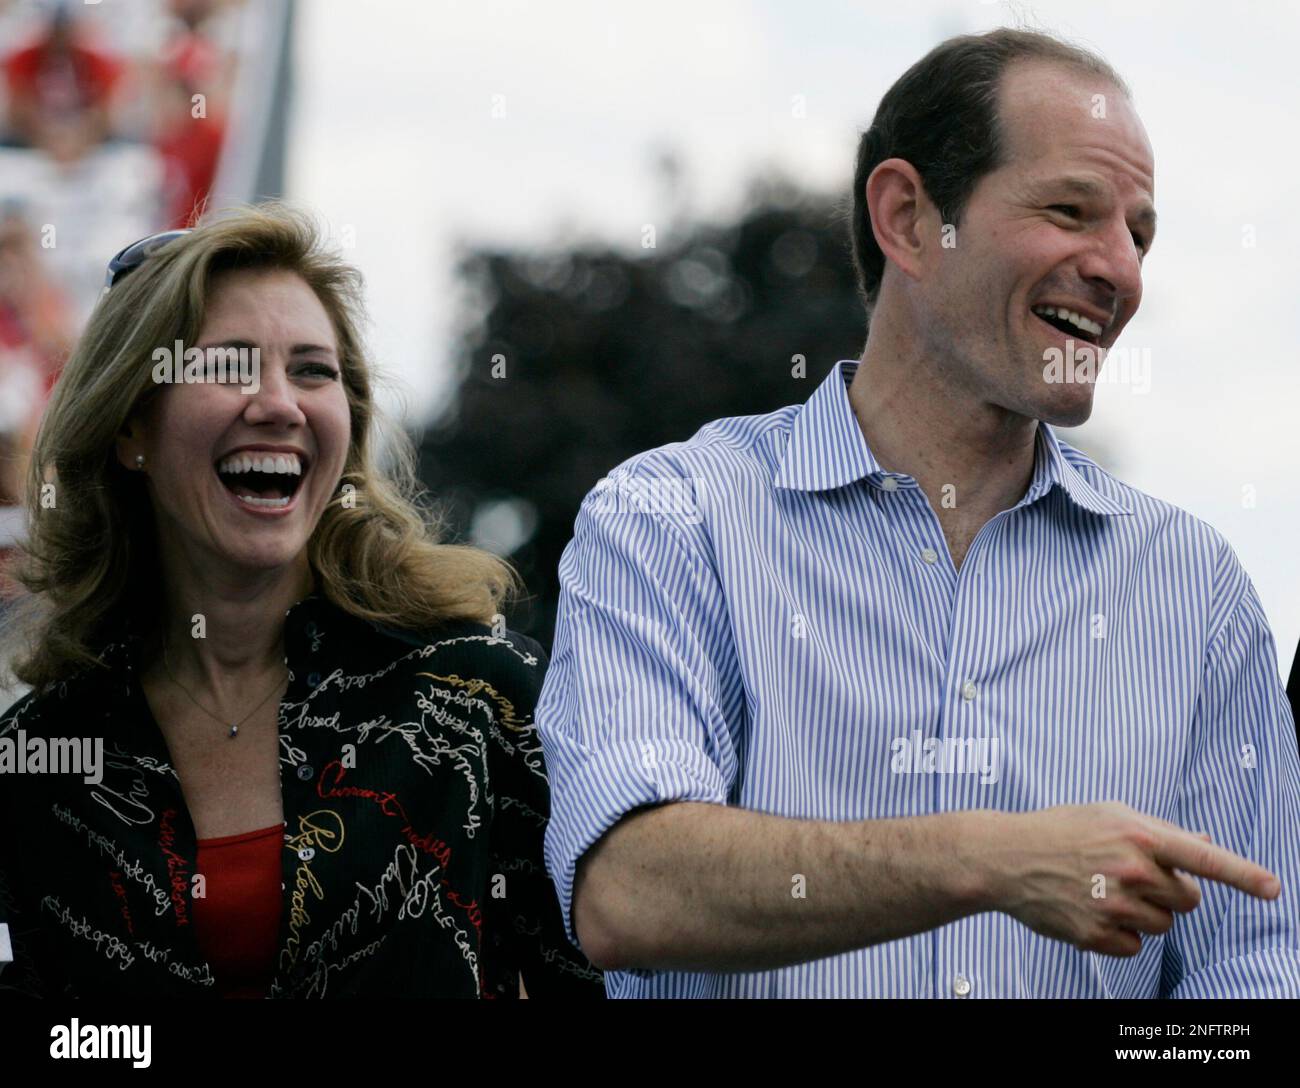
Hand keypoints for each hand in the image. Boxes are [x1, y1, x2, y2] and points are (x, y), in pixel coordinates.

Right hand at [989, 802, 1279, 956]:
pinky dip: (1121, 935)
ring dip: (1146, 915)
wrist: (1005, 858)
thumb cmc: (1059, 830)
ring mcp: (1113, 905)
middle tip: (1134, 878)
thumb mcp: (1109, 814)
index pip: (1203, 857)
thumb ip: (1159, 830)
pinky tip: (1093, 911)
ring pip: (1164, 926)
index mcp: (1138, 835)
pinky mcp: (1096, 934)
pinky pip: (1135, 947)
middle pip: (1188, 900)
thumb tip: (1204, 842)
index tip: (1272, 888)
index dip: (1242, 874)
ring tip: (1107, 892)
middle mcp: (1130, 870)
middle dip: (1171, 893)